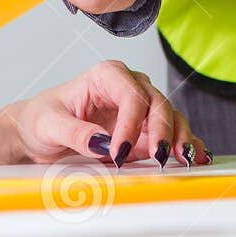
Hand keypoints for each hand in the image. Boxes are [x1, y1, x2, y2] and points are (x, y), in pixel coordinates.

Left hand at [0, 60, 209, 166]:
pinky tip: (196, 157)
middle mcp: (128, 87)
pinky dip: (185, 144)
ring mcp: (140, 109)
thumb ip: (75, 133)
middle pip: (157, 104)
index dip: (131, 123)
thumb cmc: (42, 119)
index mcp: (105, 76)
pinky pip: (172, 134)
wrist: (39, 132)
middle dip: (163, 130)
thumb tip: (102, 143)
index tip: (120, 153)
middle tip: (160, 158)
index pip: (130, 95)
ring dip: (179, 138)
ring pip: (170, 118)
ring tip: (184, 160)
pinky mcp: (145, 131)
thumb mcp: (49, 125)